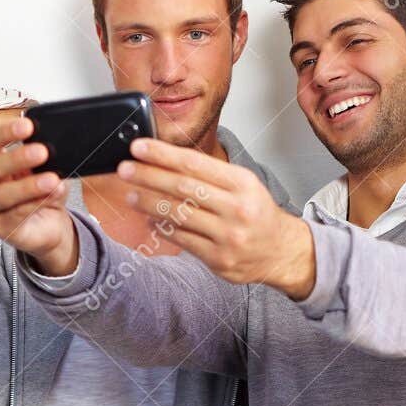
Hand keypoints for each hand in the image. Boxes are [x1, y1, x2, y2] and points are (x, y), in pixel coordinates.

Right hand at [0, 114, 78, 274]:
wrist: (46, 225)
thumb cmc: (36, 192)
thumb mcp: (41, 170)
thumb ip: (42, 160)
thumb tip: (52, 152)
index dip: (5, 133)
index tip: (28, 125)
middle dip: (17, 158)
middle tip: (42, 151)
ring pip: (2, 195)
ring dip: (29, 186)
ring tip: (52, 179)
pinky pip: (16, 215)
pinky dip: (36, 203)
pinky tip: (52, 194)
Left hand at [116, 138, 316, 297]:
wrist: (280, 250)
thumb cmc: (257, 213)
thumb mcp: (243, 184)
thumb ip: (210, 174)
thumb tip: (166, 160)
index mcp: (242, 183)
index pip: (195, 164)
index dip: (162, 154)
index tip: (139, 147)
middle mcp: (236, 209)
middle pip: (183, 188)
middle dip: (149, 176)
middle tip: (125, 169)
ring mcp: (227, 236)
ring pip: (179, 215)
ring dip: (150, 203)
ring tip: (131, 195)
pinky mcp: (218, 259)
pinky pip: (183, 240)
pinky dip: (162, 228)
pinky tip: (150, 220)